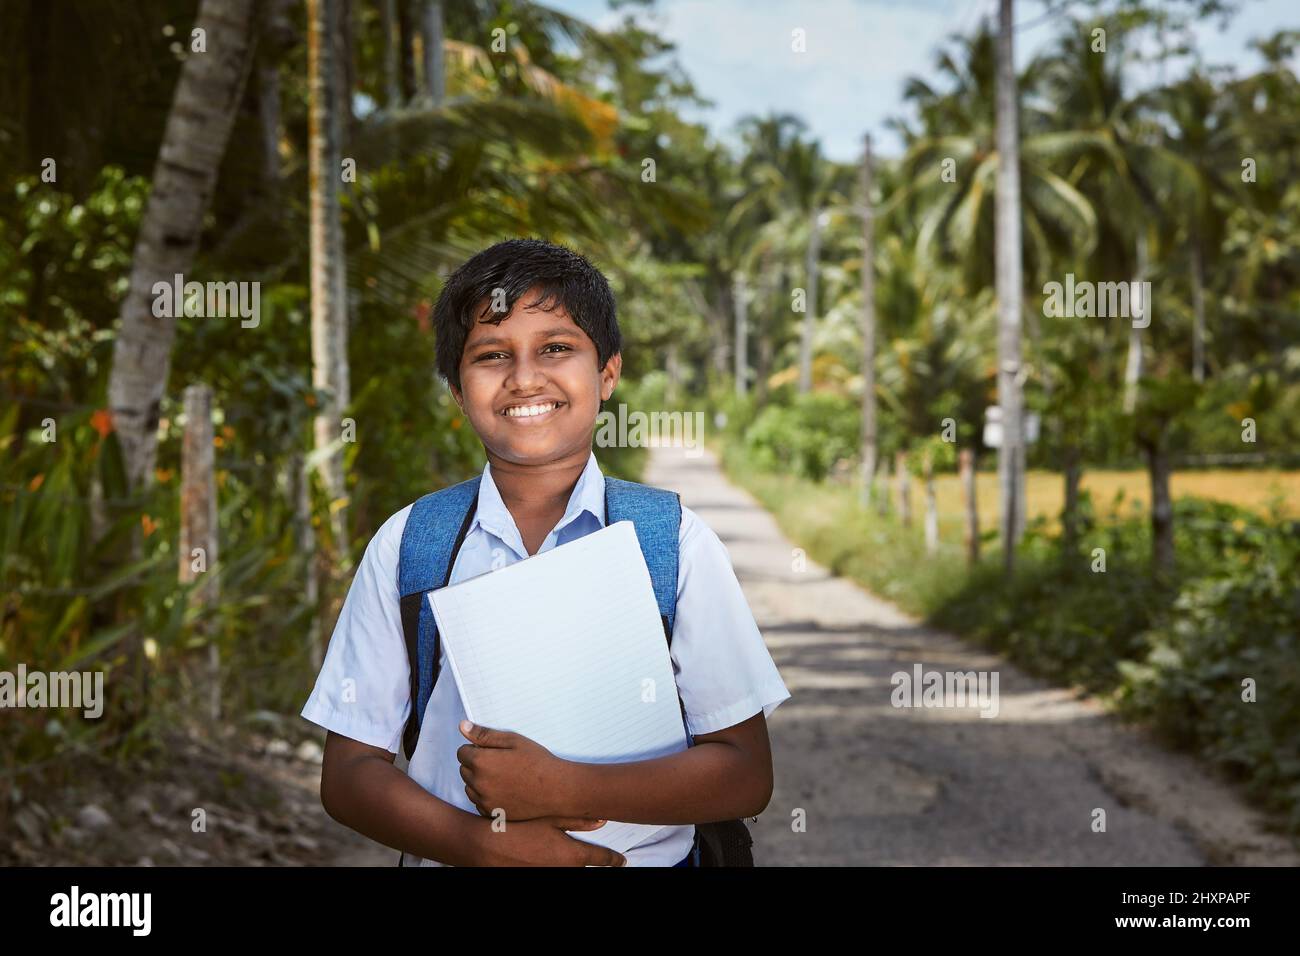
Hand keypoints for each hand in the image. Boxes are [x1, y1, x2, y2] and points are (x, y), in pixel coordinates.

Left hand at [457, 720, 571, 820]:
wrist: (556, 789)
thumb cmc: (537, 761)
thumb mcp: (513, 740)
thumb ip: (484, 734)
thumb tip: (463, 726)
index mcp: (481, 762)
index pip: (461, 753)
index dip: (475, 749)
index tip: (492, 750)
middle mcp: (478, 783)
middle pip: (464, 770)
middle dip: (476, 764)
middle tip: (500, 762)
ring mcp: (484, 801)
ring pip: (469, 788)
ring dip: (479, 781)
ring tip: (503, 777)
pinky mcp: (492, 813)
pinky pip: (479, 803)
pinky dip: (486, 797)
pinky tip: (505, 790)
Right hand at [472, 816, 626, 866]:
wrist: (485, 846)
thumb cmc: (517, 828)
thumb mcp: (549, 818)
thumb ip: (577, 820)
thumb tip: (601, 820)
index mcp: (572, 855)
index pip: (601, 859)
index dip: (613, 859)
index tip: (622, 861)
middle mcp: (564, 870)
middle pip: (583, 866)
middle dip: (587, 859)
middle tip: (587, 850)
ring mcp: (548, 876)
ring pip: (567, 870)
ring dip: (568, 862)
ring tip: (558, 850)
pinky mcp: (534, 878)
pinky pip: (550, 872)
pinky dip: (553, 865)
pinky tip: (542, 855)